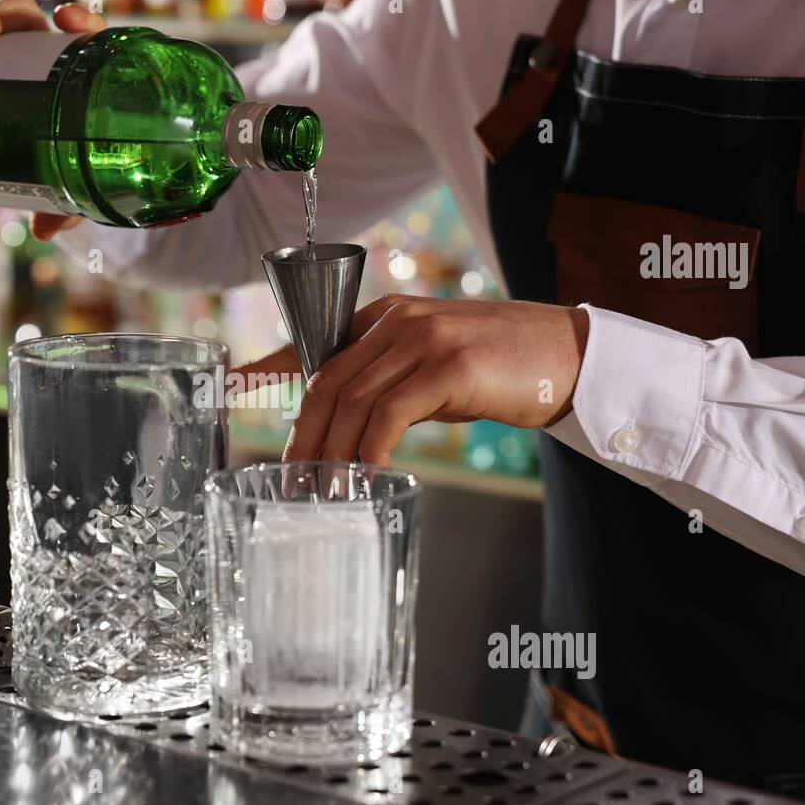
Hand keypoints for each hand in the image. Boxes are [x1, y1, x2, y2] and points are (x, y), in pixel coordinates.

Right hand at [0, 0, 106, 240]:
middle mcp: (30, 41)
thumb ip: (61, 204)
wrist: (30, 150)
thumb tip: (43, 230)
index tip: (64, 20)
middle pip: (9, 11)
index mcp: (65, 63)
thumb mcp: (61, 184)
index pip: (78, 29)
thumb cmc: (53, 159)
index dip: (77, 19)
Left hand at [234, 296, 589, 465]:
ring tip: (323, 488)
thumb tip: (350, 428)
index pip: (315, 346)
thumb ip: (391, 383)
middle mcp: (396, 321)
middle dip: (303, 434)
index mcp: (385, 316)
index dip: (271, 365)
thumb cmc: (500, 368)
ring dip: (331, 450)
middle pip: (327, 381)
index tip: (237, 385)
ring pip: (353, 399)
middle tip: (291, 477)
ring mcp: (422, 339)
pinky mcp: (449, 365)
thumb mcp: (433, 367)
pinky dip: (371, 447)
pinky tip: (368, 471)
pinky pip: (390, 412)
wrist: (567, 356)